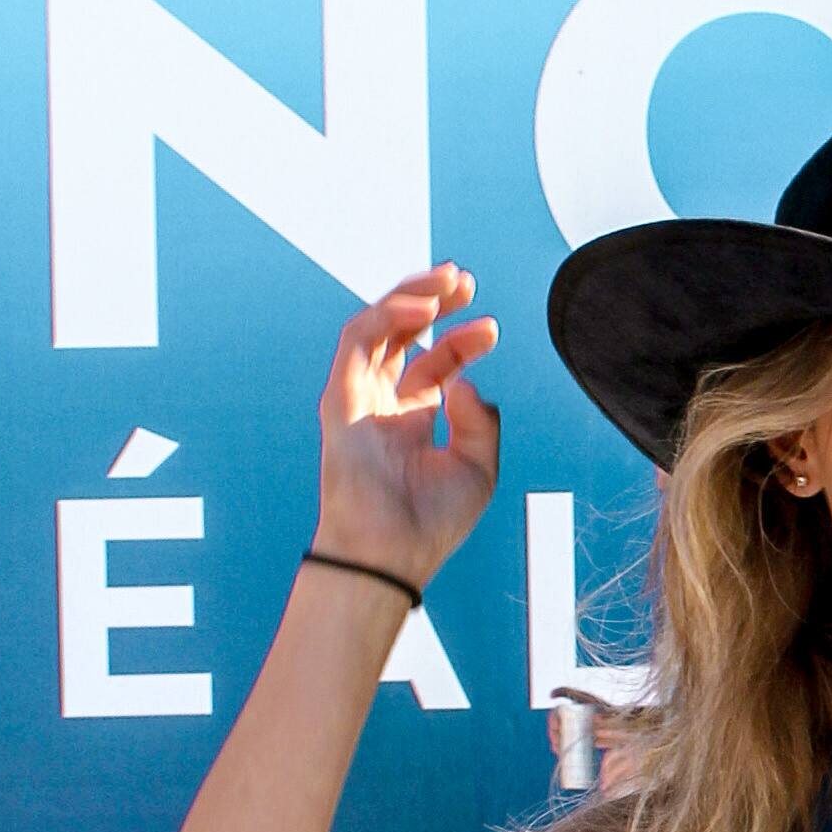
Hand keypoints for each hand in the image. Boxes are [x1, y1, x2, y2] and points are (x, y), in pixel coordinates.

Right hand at [313, 269, 500, 590]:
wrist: (392, 551)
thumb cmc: (431, 522)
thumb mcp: (478, 467)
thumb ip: (479, 419)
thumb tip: (464, 380)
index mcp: (414, 420)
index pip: (436, 363)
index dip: (464, 339)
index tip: (492, 329)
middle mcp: (384, 404)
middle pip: (403, 335)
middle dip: (433, 301)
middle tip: (465, 280)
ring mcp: (359, 398)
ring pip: (377, 326)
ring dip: (410, 294)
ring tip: (448, 280)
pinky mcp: (340, 397)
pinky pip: (358, 339)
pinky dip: (389, 313)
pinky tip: (423, 306)